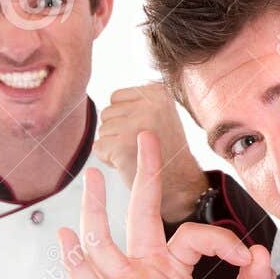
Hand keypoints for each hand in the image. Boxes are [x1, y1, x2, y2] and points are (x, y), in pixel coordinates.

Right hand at [62, 131, 276, 278]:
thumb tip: (261, 251)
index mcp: (175, 273)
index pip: (193, 235)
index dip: (222, 240)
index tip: (247, 259)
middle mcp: (149, 276)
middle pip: (140, 216)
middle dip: (143, 177)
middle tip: (145, 136)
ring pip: (107, 242)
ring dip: (98, 209)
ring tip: (94, 176)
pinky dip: (77, 261)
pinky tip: (66, 235)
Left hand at [94, 83, 208, 223]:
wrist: (181, 186)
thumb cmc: (166, 153)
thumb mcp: (161, 114)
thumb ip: (138, 102)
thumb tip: (109, 101)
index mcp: (158, 92)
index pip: (116, 97)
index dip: (124, 118)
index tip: (145, 133)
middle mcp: (150, 104)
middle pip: (107, 113)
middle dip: (117, 131)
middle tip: (141, 146)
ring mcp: (136, 125)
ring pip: (102, 131)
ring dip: (113, 146)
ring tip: (138, 154)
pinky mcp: (123, 145)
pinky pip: (98, 148)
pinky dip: (109, 159)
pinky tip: (130, 163)